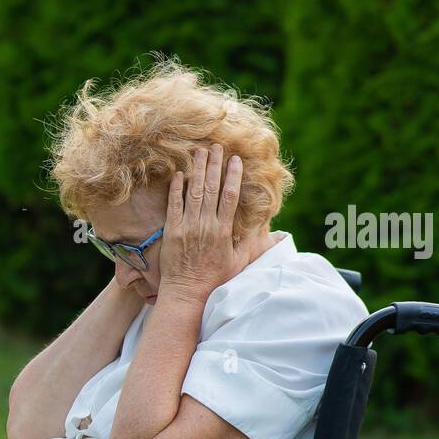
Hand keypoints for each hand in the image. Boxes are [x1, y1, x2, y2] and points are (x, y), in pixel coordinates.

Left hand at [158, 144, 246, 302]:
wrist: (188, 292)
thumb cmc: (214, 278)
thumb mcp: (238, 261)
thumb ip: (251, 242)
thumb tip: (267, 229)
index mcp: (223, 230)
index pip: (230, 196)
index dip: (232, 175)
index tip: (235, 159)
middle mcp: (206, 225)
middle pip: (212, 188)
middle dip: (214, 165)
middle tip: (216, 146)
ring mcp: (187, 227)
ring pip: (193, 192)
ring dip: (197, 170)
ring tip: (199, 152)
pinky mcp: (171, 231)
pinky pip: (173, 205)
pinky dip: (176, 189)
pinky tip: (178, 174)